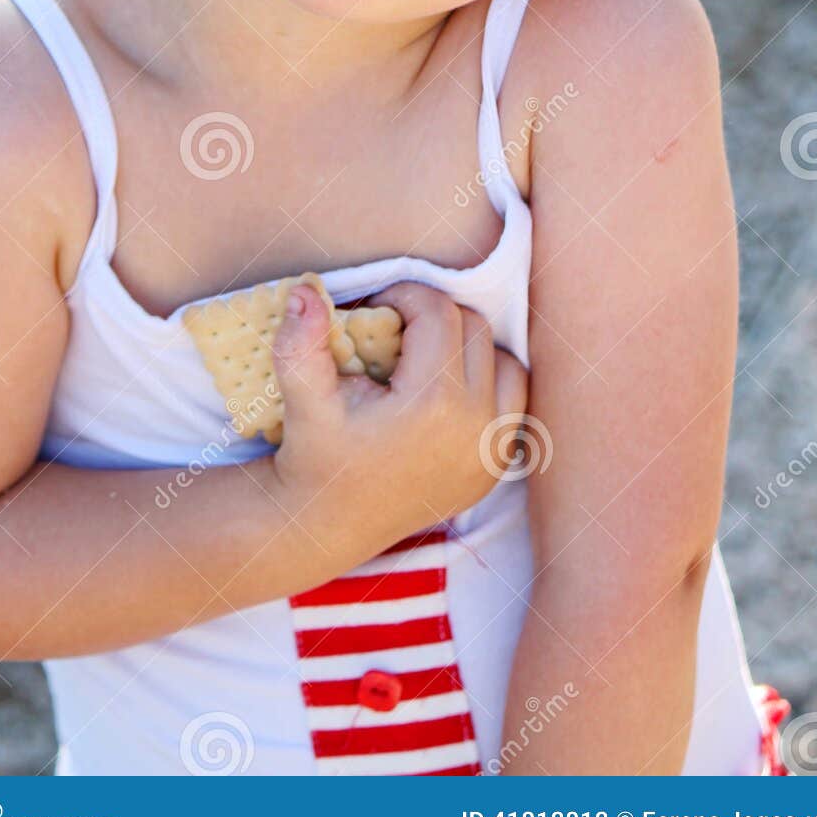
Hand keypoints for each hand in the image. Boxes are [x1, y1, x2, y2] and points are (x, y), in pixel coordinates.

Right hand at [269, 280, 528, 555]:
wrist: (329, 526)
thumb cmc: (315, 457)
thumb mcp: (302, 399)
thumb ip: (301, 342)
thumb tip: (306, 290)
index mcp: (432, 405)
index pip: (438, 312)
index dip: (404, 297)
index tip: (376, 310)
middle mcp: (475, 427)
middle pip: (474, 329)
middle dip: (433, 319)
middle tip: (394, 332)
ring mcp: (492, 451)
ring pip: (504, 361)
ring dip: (467, 349)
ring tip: (423, 359)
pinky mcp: (497, 467)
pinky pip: (514, 400)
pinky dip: (488, 384)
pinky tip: (447, 389)